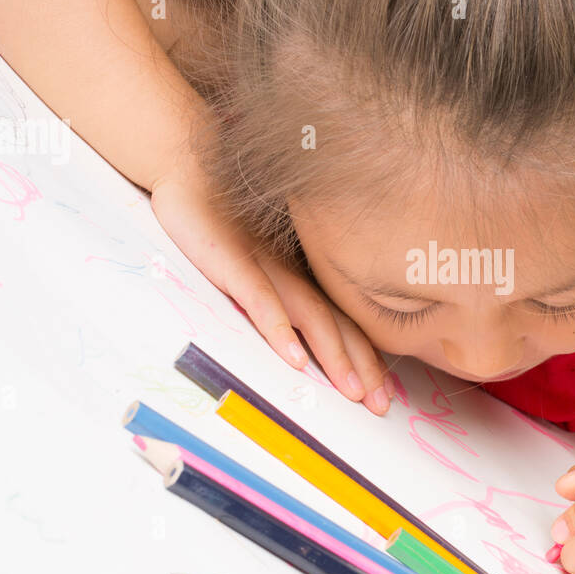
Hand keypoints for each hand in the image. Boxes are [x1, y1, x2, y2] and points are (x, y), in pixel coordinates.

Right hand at [150, 159, 395, 414]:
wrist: (189, 167)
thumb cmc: (225, 216)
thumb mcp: (263, 255)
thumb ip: (287, 288)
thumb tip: (306, 339)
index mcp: (306, 272)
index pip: (346, 322)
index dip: (367, 359)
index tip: (384, 395)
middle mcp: (296, 270)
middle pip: (338, 325)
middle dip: (362, 367)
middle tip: (380, 405)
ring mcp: (267, 264)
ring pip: (311, 316)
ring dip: (333, 356)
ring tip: (350, 390)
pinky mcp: (234, 259)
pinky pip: (261, 299)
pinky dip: (280, 329)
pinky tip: (293, 357)